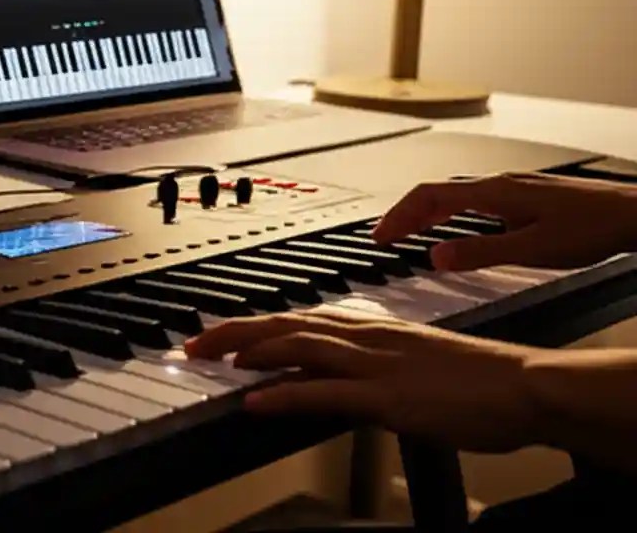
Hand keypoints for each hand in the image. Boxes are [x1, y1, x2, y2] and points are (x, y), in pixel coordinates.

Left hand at [183, 309, 547, 452]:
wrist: (525, 386)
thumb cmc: (478, 381)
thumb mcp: (414, 365)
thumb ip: (374, 368)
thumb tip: (341, 381)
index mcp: (373, 329)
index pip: (300, 319)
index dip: (255, 324)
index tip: (222, 332)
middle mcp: (366, 337)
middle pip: (285, 324)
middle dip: (234, 332)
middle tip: (194, 343)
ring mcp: (374, 364)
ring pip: (295, 347)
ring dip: (245, 352)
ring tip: (208, 360)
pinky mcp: (386, 396)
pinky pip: (323, 392)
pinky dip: (282, 395)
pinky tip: (253, 401)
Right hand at [372, 172, 636, 270]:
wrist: (634, 214)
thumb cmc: (593, 228)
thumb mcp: (532, 250)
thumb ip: (480, 254)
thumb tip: (435, 258)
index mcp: (493, 192)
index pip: (428, 196)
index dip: (398, 216)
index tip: (380, 236)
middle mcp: (500, 184)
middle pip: (437, 193)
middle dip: (406, 215)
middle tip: (386, 238)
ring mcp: (514, 189)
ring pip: (457, 195)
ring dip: (428, 213)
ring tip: (412, 233)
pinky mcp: (527, 197)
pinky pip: (475, 200)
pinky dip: (452, 214)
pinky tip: (460, 230)